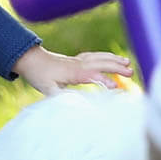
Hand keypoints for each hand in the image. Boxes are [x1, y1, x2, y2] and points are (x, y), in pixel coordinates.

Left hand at [12, 45, 131, 94]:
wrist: (30, 59)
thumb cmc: (38, 75)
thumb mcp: (46, 88)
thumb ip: (58, 95)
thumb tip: (70, 103)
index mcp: (72, 72)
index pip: (92, 76)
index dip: (104, 80)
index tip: (116, 86)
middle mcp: (78, 64)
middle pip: (101, 63)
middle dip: (116, 67)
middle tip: (131, 72)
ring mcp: (78, 60)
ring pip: (99, 57)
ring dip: (114, 60)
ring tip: (127, 62)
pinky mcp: (76, 60)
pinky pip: (94, 56)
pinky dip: (105, 56)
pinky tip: (112, 59)